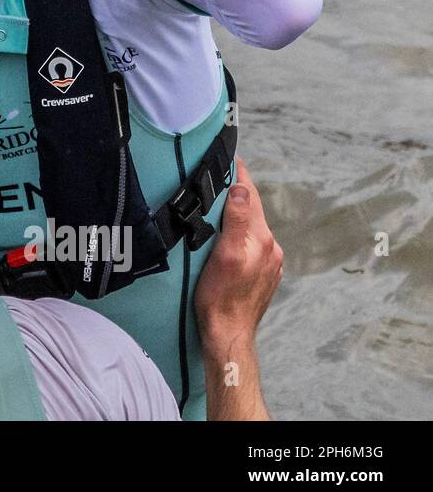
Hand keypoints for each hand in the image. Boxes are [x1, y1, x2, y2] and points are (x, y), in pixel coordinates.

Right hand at [194, 159, 283, 350]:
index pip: (250, 196)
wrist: (228, 335)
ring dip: (238, 213)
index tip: (231, 157)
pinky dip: (240, 233)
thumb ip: (235, 220)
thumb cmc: (220, 299)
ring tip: (220, 202)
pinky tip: (227, 236)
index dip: (239, 175)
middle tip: (220, 175)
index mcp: (261, 239)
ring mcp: (269, 263)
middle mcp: (270, 248)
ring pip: (252, 227)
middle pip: (252, 210)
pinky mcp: (263, 274)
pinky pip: (252, 244)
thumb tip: (240, 189)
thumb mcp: (224, 255)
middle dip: (237, 192)